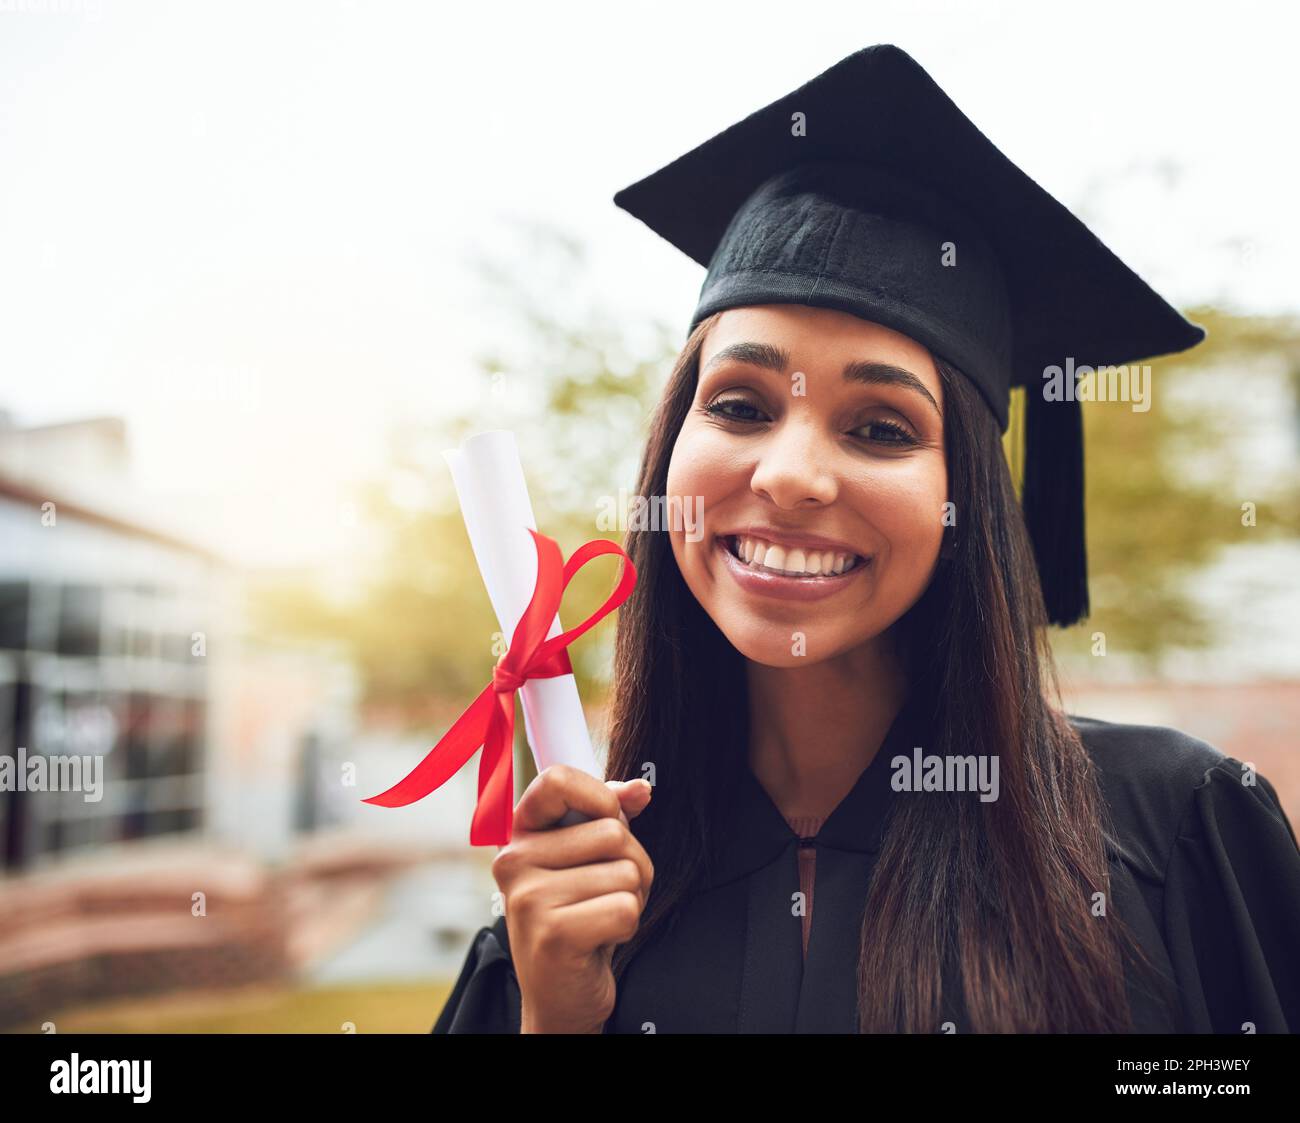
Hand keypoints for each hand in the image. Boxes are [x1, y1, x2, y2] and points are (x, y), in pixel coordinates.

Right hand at [491, 766, 653, 1033]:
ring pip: (626, 872)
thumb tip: (641, 789)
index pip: (557, 779)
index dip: (600, 795)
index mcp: (520, 834)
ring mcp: (529, 898)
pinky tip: (600, 940)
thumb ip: (610, 814)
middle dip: (632, 864)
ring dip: (632, 898)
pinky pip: (625, 908)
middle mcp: (514, 861)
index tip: (612, 818)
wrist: (560, 996)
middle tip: (606, 893)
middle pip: (613, 831)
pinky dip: (628, 926)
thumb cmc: (579, 916)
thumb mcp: (589, 858)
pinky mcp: (553, 934)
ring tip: (601, 917)